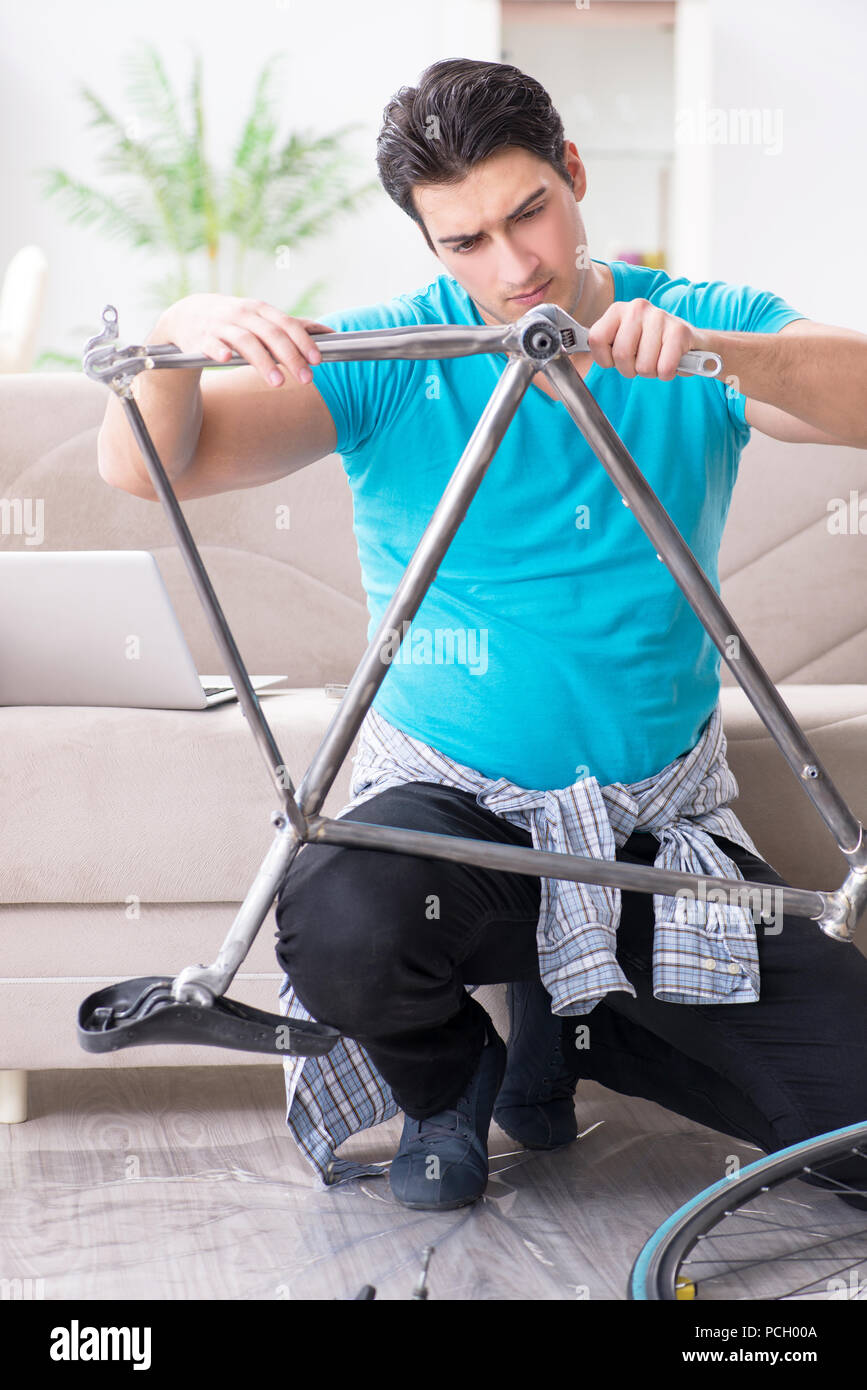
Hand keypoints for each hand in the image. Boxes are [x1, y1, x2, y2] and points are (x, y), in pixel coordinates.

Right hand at [156, 293, 334, 386]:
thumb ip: (294, 326)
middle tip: (306, 379)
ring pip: (245, 341)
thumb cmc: (236, 319)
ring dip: (263, 361)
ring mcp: (222, 325)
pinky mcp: (201, 338)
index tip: (317, 360)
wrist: (189, 315)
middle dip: (290, 357)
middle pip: (271, 335)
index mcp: (260, 310)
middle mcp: (242, 315)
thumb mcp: (263, 318)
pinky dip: (219, 350)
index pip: (286, 324)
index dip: (303, 342)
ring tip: (278, 383)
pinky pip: (211, 343)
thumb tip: (330, 333)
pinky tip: (227, 359)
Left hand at [586, 299, 696, 380]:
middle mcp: (637, 308)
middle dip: (630, 369)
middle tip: (640, 362)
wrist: (687, 341)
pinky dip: (666, 373)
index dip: (604, 359)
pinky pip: (664, 367)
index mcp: (617, 310)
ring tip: (656, 359)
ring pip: (643, 366)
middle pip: (621, 355)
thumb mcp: (620, 341)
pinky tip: (670, 362)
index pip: (596, 339)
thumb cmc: (648, 345)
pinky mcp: (679, 331)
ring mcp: (659, 317)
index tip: (615, 359)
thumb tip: (565, 350)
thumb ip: (600, 345)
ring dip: (650, 372)